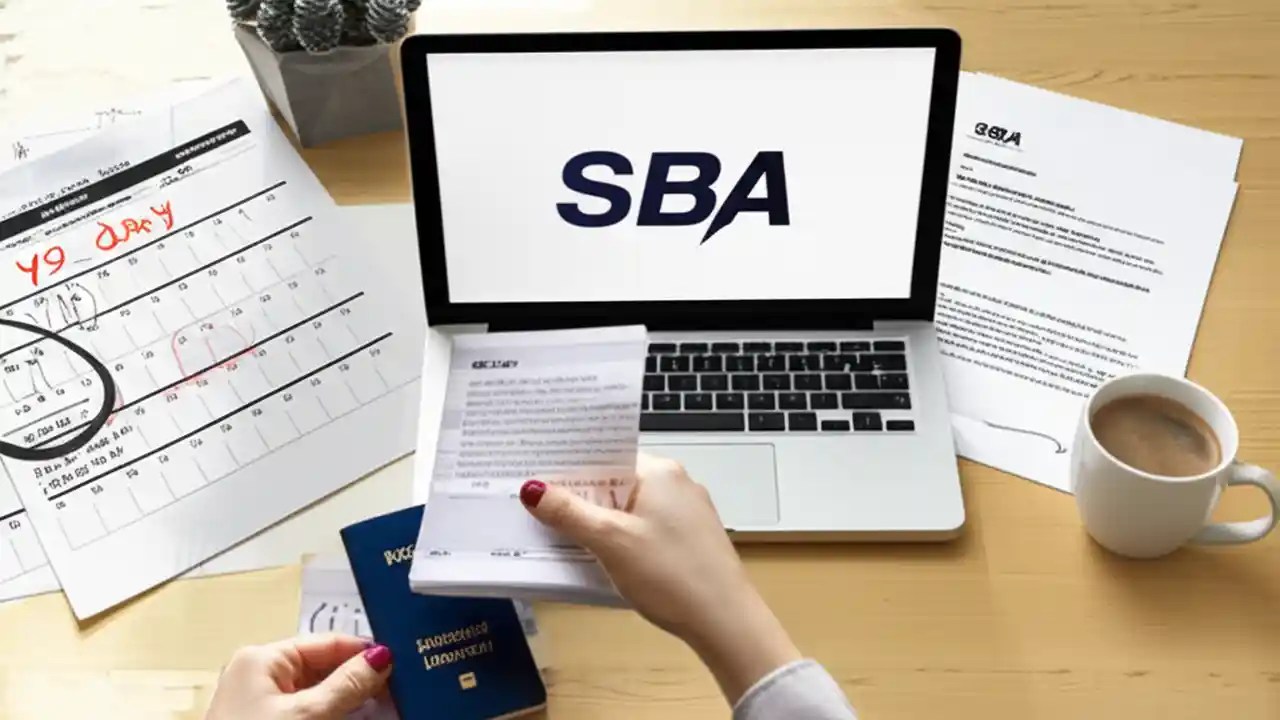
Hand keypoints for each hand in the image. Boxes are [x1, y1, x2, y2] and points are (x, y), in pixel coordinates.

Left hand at [204, 634, 392, 719]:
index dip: (364, 651)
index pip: (327, 642)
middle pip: (324, 668)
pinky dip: (334, 715)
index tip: (401, 661)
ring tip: (385, 706)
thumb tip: (381, 656)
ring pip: (320, 693)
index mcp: (262, 659)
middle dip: (360, 680)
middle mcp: (260, 676)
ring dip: (351, 701)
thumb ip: (348, 685)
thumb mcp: (310, 715)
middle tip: (398, 689)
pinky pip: (309, 713)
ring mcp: (262, 705)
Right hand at [521, 453, 799, 702]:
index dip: (569, 469)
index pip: (605, 455)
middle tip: (539, 512)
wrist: (725, 621)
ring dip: (598, 523)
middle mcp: (675, 484)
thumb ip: (569, 512)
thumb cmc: (673, 576)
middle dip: (579, 499)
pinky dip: (620, 539)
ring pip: (628, 508)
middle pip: (614, 481)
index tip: (535, 481)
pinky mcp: (688, 539)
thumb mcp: (610, 541)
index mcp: (659, 471)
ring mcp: (685, 512)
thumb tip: (533, 488)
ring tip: (564, 538)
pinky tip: (603, 559)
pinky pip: (643, 528)